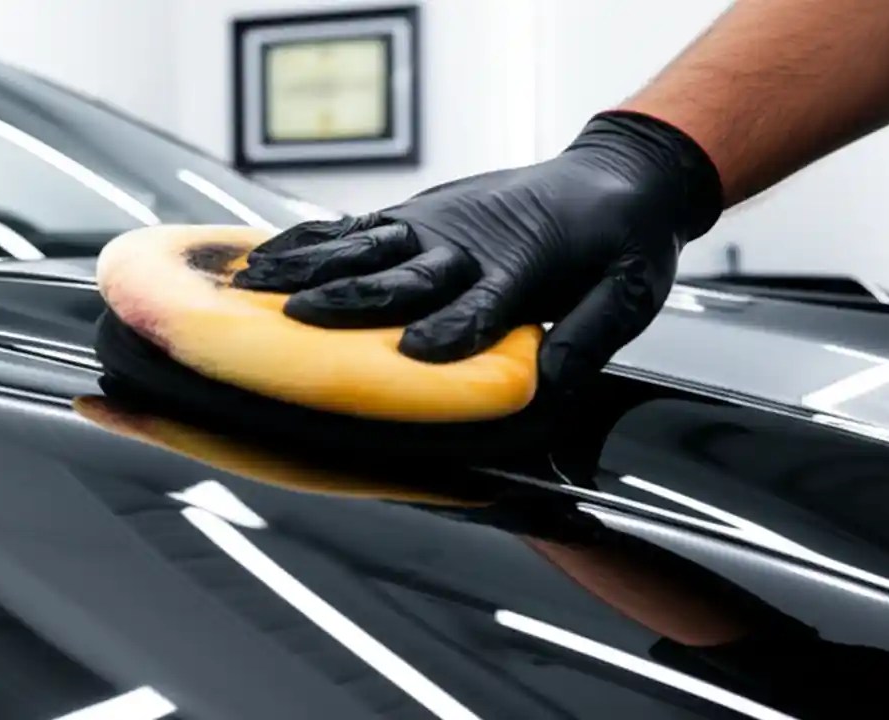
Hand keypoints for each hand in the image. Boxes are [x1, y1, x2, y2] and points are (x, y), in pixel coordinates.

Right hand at [234, 111, 722, 393]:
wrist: (618, 174)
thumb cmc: (623, 242)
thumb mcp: (632, 293)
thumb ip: (590, 336)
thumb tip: (549, 381)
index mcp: (522, 269)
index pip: (479, 306)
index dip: (448, 331)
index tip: (413, 354)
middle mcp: (468, 243)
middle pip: (402, 275)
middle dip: (349, 298)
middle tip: (295, 316)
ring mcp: (437, 222)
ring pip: (366, 246)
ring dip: (311, 265)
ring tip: (256, 281)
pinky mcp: (419, 211)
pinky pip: (357, 225)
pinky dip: (311, 240)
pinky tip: (268, 253)